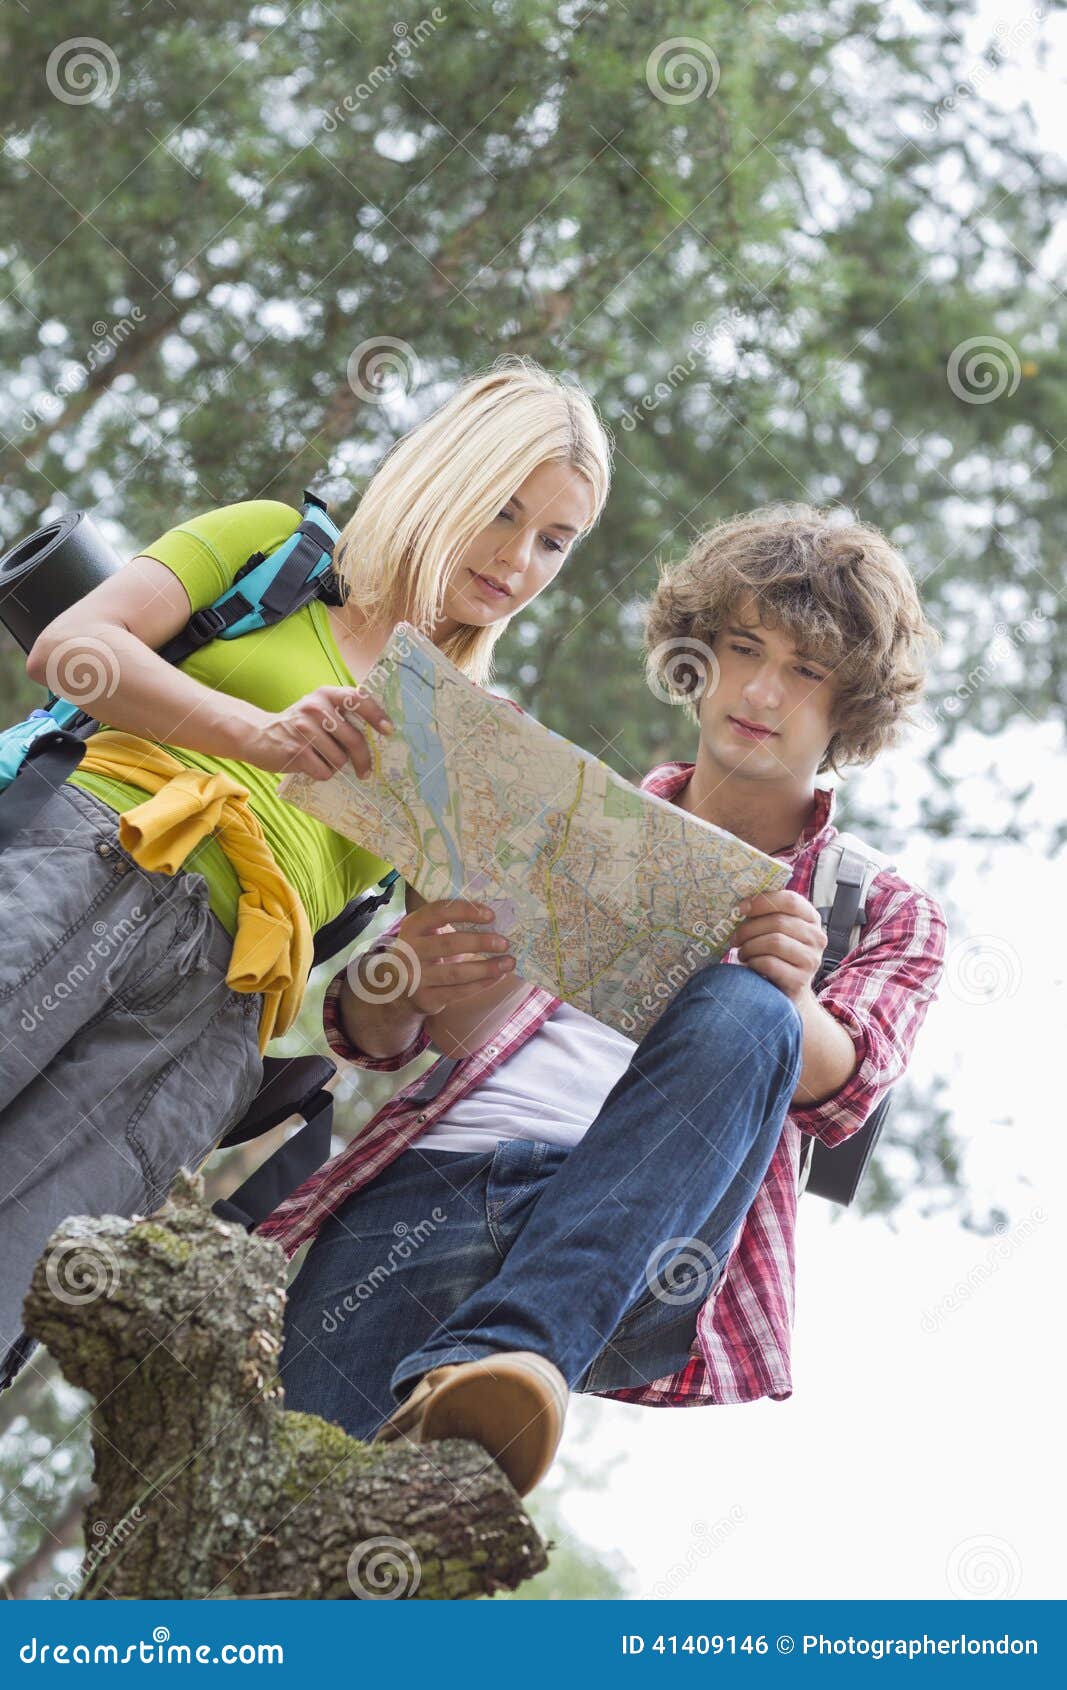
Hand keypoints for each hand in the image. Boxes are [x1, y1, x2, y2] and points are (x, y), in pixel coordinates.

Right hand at [245, 684, 392, 779]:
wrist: (256, 734)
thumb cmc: (297, 725)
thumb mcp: (317, 709)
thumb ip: (341, 715)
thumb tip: (377, 735)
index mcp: (325, 694)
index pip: (359, 699)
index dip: (377, 715)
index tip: (388, 730)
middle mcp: (315, 708)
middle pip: (354, 739)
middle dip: (363, 759)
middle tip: (365, 771)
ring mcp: (304, 729)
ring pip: (339, 759)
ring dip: (335, 765)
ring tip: (321, 759)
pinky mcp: (295, 750)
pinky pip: (324, 771)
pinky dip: (321, 773)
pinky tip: (310, 765)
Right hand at [361, 898, 514, 1016]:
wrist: (397, 988)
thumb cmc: (423, 952)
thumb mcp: (426, 933)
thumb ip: (449, 922)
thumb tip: (492, 918)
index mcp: (412, 926)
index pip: (438, 912)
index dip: (465, 911)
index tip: (490, 915)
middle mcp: (409, 951)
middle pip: (449, 944)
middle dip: (480, 942)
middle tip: (504, 942)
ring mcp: (415, 977)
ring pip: (456, 973)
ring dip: (486, 968)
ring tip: (508, 962)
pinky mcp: (425, 999)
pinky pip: (458, 992)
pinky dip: (481, 984)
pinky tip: (497, 976)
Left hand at [727, 889, 826, 1002]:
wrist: (789, 990)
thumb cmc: (778, 954)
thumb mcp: (777, 930)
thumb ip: (768, 914)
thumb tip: (743, 905)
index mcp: (811, 918)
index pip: (790, 900)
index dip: (763, 902)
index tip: (742, 908)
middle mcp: (817, 937)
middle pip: (778, 922)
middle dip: (749, 929)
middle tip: (735, 938)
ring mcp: (811, 959)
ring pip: (774, 942)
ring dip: (750, 946)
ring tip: (742, 952)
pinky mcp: (800, 980)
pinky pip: (770, 964)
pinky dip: (754, 962)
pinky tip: (750, 964)